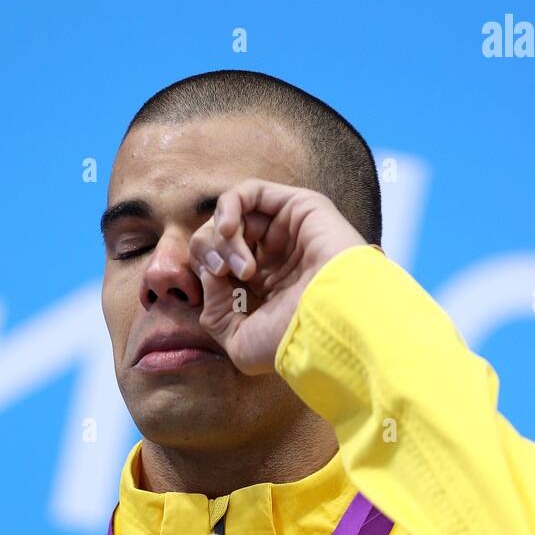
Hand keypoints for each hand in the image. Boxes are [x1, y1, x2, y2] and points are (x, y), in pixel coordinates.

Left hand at [188, 178, 368, 374]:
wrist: (331, 320)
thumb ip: (214, 313)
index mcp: (264, 286)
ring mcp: (285, 230)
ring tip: (239, 265)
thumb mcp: (239, 342)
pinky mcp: (297, 206)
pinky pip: (249, 191)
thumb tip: (207, 275)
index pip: (217, 264)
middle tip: (222, 274)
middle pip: (219, 238)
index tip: (213, 289)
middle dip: (210, 253)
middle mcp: (274, 256)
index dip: (203, 271)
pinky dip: (228, 207)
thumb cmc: (291, 337)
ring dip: (222, 238)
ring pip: (233, 216)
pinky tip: (228, 230)